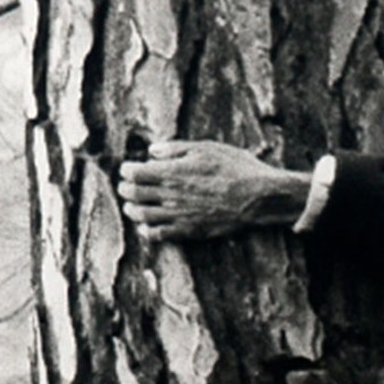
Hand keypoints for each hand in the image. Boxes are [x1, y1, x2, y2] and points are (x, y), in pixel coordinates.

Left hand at [117, 140, 307, 238]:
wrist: (257, 197)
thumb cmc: (235, 168)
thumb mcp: (206, 148)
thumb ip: (175, 149)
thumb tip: (152, 151)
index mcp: (172, 172)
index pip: (135, 173)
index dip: (127, 170)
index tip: (128, 168)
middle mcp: (171, 195)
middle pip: (134, 194)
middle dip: (125, 189)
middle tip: (125, 186)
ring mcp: (179, 215)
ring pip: (142, 216)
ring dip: (132, 210)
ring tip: (132, 206)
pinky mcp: (189, 230)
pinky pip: (159, 235)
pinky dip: (147, 231)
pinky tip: (147, 226)